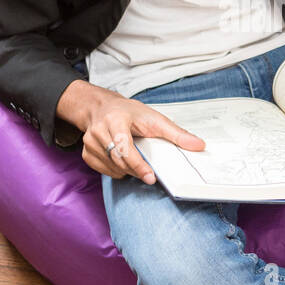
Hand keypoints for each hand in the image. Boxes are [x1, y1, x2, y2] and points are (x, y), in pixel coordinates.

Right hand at [78, 89, 204, 179]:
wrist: (100, 107)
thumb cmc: (128, 112)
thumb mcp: (154, 118)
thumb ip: (176, 133)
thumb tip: (198, 145)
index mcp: (115, 119)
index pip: (124, 146)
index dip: (137, 164)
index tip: (150, 177)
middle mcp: (99, 130)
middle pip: (119, 160)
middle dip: (136, 169)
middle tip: (149, 174)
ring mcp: (89, 143)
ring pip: (113, 168)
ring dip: (128, 170)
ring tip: (135, 159)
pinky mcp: (86, 153)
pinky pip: (105, 171)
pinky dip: (117, 170)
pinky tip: (122, 161)